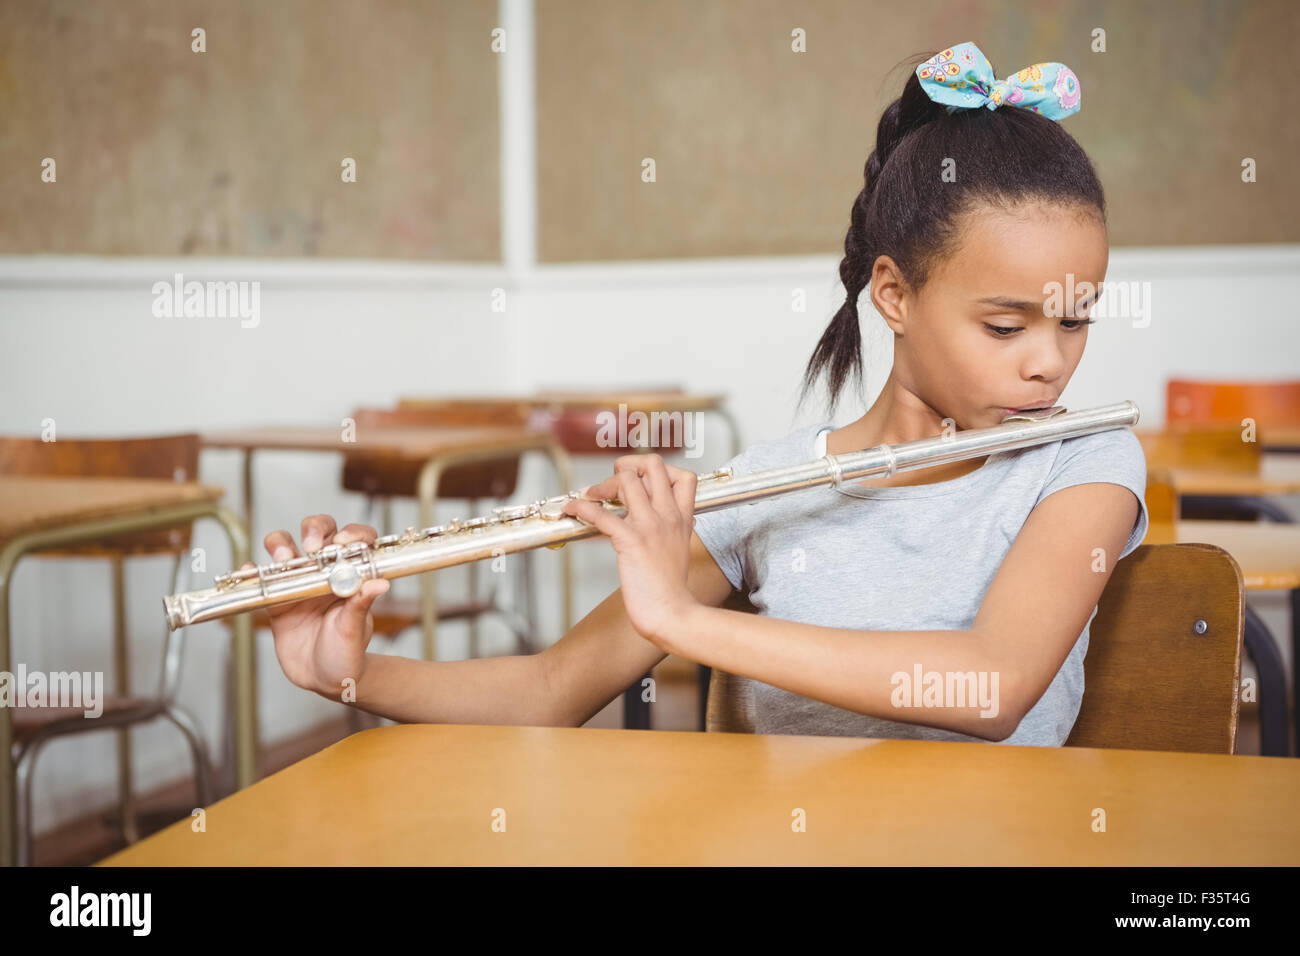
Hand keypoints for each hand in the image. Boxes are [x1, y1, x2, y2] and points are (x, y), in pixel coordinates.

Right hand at [248, 515, 389, 700]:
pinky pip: (260, 578)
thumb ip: (362, 606)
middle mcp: (325, 571)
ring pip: (286, 548)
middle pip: (319, 532)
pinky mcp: (276, 597)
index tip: (344, 542)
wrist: (324, 678)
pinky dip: (252, 571)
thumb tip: (380, 584)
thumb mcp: (355, 630)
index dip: (352, 533)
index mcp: (351, 574)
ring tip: (282, 558)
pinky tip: (250, 573)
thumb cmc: (346, 651)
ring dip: (281, 544)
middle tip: (311, 546)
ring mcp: (298, 581)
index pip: (356, 541)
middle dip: (314, 529)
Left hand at [561, 453, 699, 650]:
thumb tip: (666, 522)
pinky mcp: (631, 541)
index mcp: (682, 518)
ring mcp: (650, 526)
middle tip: (614, 481)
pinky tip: (573, 509)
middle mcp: (668, 516)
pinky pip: (601, 514)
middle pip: (653, 465)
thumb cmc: (671, 590)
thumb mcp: (680, 551)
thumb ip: (674, 531)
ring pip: (626, 480)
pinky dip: (581, 507)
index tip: (640, 481)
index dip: (659, 471)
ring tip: (592, 496)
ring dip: (603, 484)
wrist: (672, 613)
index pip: (683, 475)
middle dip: (628, 465)